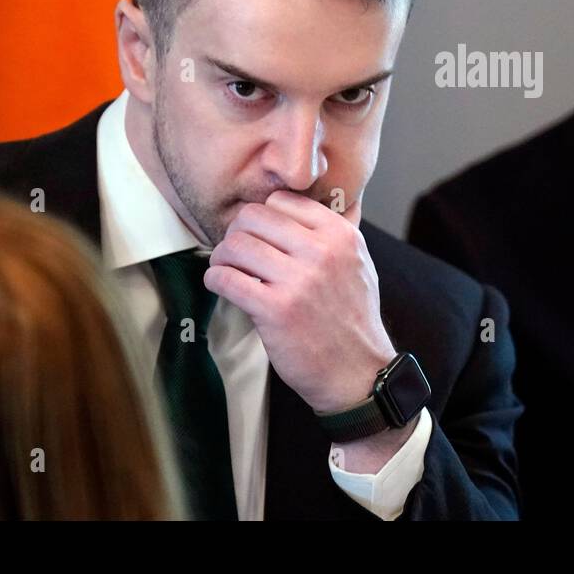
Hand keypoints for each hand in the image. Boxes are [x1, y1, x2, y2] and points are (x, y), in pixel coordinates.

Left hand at [204, 191, 396, 413]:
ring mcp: (299, 280)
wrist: (358, 373)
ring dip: (222, 257)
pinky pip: (226, 278)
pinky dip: (215, 279)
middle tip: (237, 253)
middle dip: (237, 233)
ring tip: (228, 270)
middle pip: (253, 217)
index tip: (258, 236)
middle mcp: (322, 252)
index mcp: (341, 235)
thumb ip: (329, 237)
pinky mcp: (276, 310)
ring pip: (235, 245)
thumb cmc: (352, 321)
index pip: (282, 200)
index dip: (263, 217)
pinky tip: (222, 286)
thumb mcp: (357, 264)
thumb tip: (286, 215)